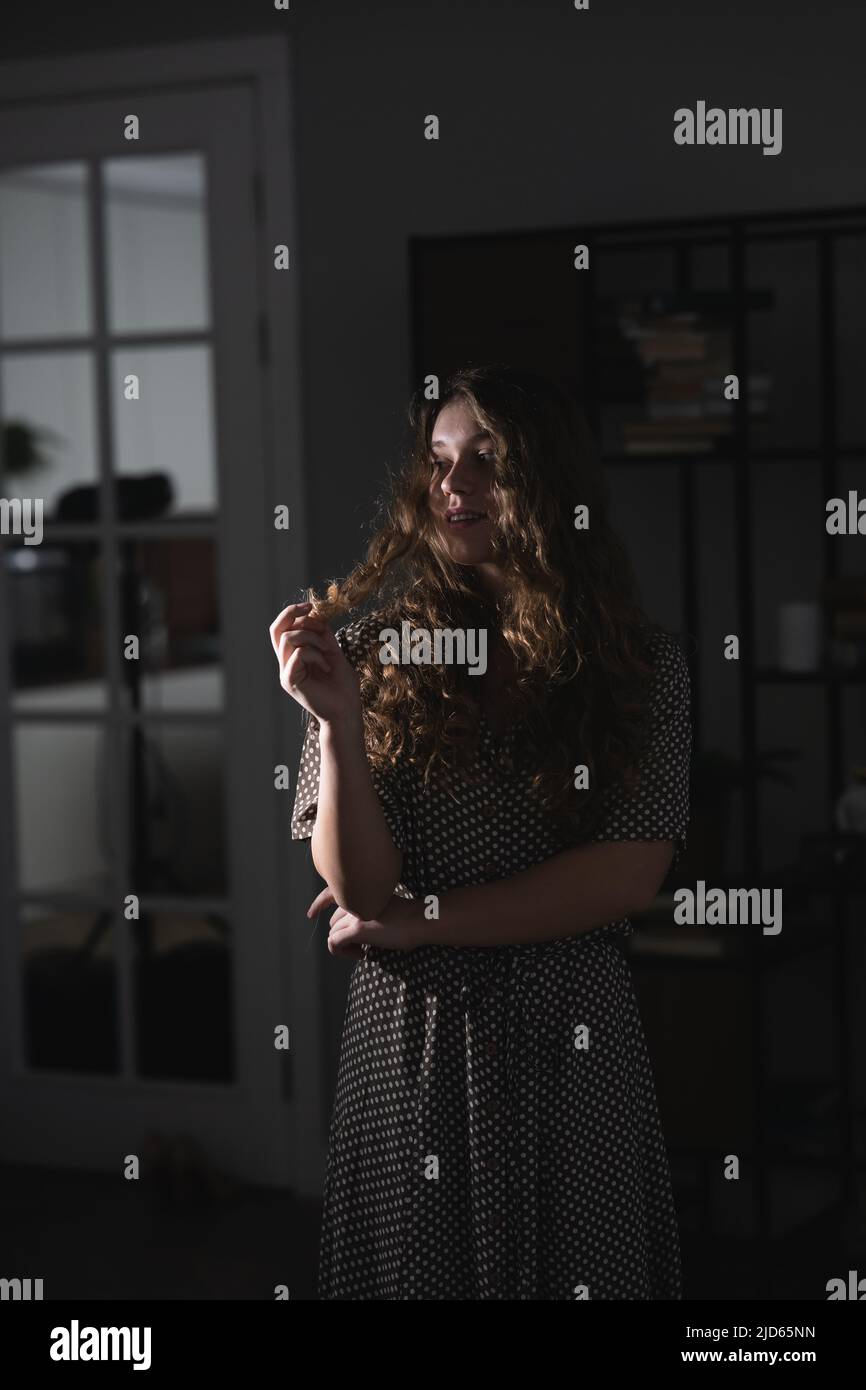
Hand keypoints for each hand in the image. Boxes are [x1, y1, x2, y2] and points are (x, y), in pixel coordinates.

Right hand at [269, 600, 361, 726]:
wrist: (346, 711)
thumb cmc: (343, 686)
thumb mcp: (334, 653)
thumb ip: (323, 636)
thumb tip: (316, 616)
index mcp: (293, 657)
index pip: (281, 629)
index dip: (292, 613)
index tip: (311, 607)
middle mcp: (285, 664)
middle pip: (276, 630)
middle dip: (293, 615)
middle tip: (313, 613)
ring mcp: (286, 673)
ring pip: (288, 638)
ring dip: (313, 638)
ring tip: (328, 651)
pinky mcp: (290, 681)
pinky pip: (298, 654)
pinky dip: (316, 654)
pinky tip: (327, 667)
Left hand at [307, 885, 423, 955]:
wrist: (420, 919)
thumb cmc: (409, 916)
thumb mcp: (384, 906)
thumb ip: (369, 910)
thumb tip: (360, 929)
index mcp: (360, 892)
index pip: (329, 893)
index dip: (317, 904)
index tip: (311, 914)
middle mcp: (354, 900)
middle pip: (334, 921)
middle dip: (343, 935)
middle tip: (360, 945)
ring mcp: (355, 914)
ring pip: (334, 934)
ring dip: (345, 946)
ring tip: (362, 951)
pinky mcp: (357, 930)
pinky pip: (335, 943)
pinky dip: (343, 952)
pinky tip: (362, 955)